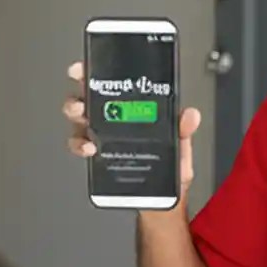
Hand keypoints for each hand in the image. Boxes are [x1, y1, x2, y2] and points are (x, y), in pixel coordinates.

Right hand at [62, 61, 202, 194]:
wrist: (162, 202)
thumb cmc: (171, 170)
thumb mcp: (181, 146)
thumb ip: (184, 130)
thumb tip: (191, 115)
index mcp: (133, 108)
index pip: (112, 83)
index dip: (97, 71)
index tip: (89, 65)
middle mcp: (113, 119)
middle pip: (87, 97)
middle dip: (80, 90)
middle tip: (85, 93)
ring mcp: (102, 136)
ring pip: (79, 119)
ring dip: (76, 114)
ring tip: (84, 117)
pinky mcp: (96, 156)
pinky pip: (80, 145)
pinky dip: (80, 144)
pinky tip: (90, 146)